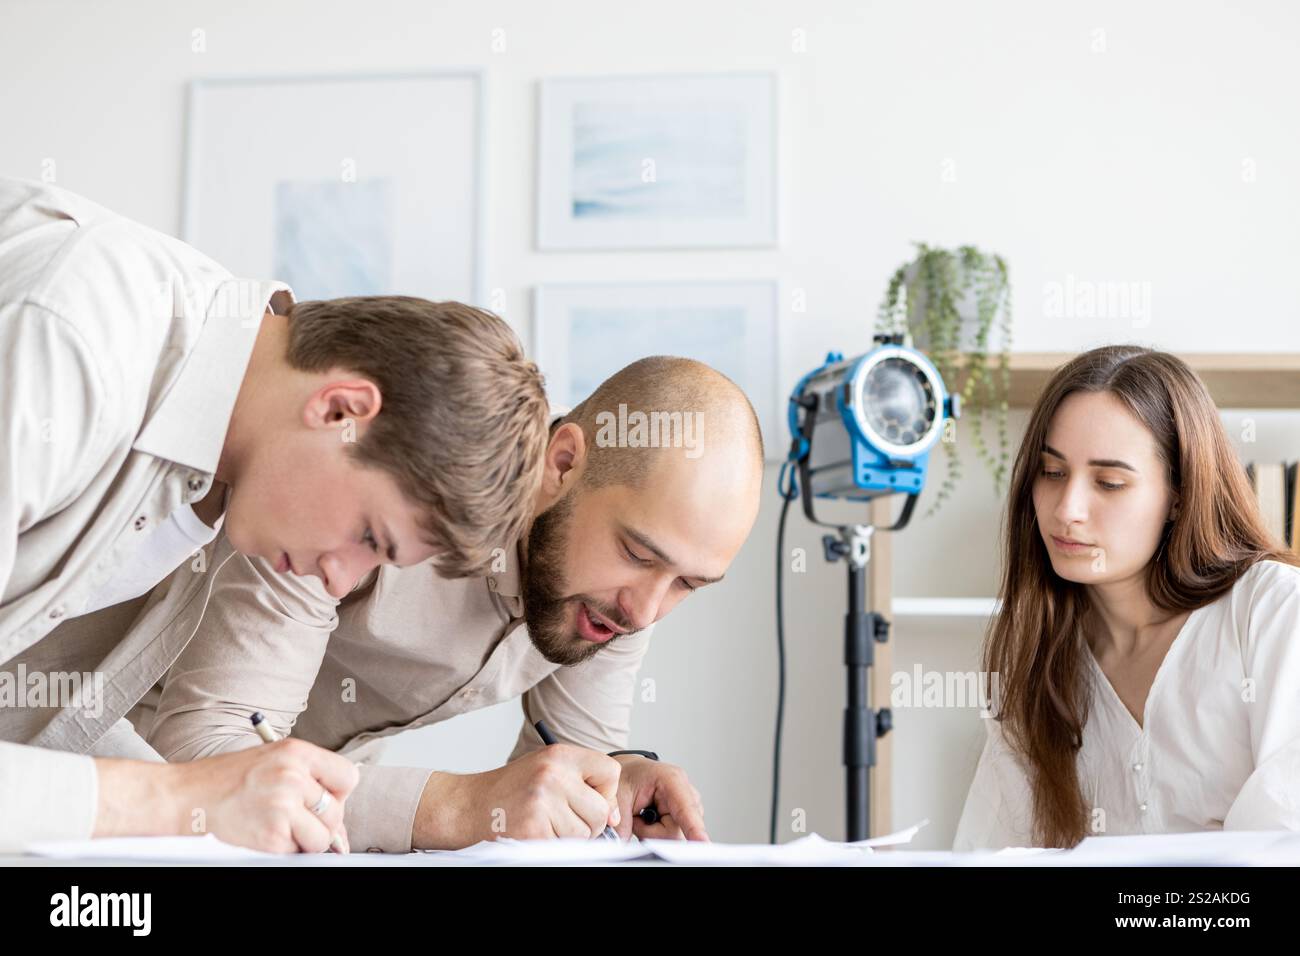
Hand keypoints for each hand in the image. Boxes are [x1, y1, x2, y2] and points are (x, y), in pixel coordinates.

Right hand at [136, 738, 356, 852]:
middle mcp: (292, 777)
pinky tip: (262, 834)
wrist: (183, 798)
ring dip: (304, 840)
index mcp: (296, 752)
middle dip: (322, 823)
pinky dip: (284, 850)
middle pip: (336, 812)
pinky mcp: (271, 837)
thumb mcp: (271, 763)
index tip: (323, 800)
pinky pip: (296, 852)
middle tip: (294, 819)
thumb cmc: (225, 781)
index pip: (347, 776)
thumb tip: (338, 825)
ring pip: (321, 837)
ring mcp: (282, 807)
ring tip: (276, 826)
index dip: (338, 793)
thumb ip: (307, 782)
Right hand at [421, 744, 621, 845]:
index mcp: (559, 755)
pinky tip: (534, 832)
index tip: (593, 799)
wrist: (469, 805)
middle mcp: (553, 775)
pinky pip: (564, 848)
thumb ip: (581, 782)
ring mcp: (543, 803)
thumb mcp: (546, 769)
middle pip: (601, 810)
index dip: (606, 792)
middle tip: (563, 817)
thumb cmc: (510, 789)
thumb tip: (615, 816)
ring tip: (544, 822)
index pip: (610, 771)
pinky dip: (552, 846)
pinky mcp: (534, 831)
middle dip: (588, 822)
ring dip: (569, 836)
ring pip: (585, 833)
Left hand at [611, 754, 707, 841]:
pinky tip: (650, 820)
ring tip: (642, 815)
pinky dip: (657, 832)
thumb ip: (622, 821)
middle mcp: (685, 791)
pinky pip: (673, 836)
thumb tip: (623, 844)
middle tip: (636, 817)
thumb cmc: (628, 776)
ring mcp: (688, 804)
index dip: (694, 826)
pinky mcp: (686, 815)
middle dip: (652, 831)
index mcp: (671, 779)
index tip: (702, 842)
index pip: (685, 807)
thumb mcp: (618, 795)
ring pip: (674, 836)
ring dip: (653, 832)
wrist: (630, 771)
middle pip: (676, 830)